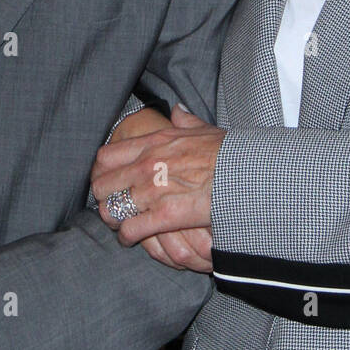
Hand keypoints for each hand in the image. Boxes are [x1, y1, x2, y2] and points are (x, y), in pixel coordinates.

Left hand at [91, 105, 224, 248]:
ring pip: (110, 210)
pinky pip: (130, 229)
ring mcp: (153, 190)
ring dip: (114, 219)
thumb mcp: (205, 129)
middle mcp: (147, 165)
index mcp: (154, 143)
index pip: (106, 157)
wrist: (248, 173)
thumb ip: (185, 121)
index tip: (107, 181)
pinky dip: (127, 237)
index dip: (101, 172)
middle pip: (101, 185)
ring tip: (120, 224)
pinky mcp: (165, 215)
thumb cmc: (230, 152)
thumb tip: (177, 111)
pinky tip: (132, 238)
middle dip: (104, 198)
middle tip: (112, 205)